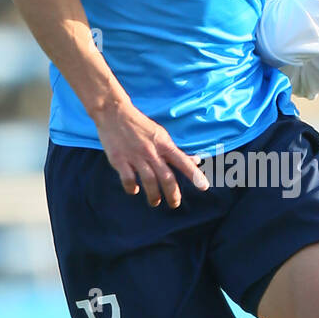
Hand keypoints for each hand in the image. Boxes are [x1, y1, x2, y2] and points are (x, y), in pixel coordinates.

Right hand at [94, 97, 209, 208]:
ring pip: (149, 181)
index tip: (204, 186)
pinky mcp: (119, 159)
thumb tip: (196, 160)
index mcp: (163, 144)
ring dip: (154, 196)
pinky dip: (132, 188)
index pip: (182, 161)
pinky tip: (134, 190)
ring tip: (155, 202)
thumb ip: (175, 151)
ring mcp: (135, 156)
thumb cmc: (140, 125)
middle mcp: (151, 151)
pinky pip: (128, 179)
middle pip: (166, 177)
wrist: (114, 113)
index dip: (194, 174)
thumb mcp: (161, 135)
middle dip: (173, 194)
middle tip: (175, 204)